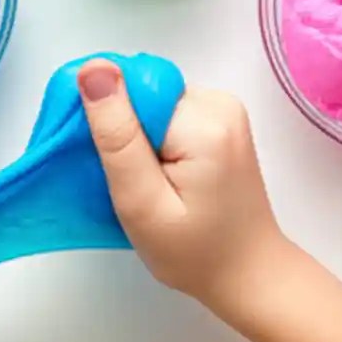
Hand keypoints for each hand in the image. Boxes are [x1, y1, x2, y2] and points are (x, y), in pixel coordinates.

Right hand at [76, 59, 281, 302]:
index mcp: (205, 122)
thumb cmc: (195, 252)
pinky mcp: (220, 120)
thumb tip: (94, 68)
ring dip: (138, 137)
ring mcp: (224, 109)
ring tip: (143, 182)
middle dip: (124, 131)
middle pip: (144, 94)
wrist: (248, 274)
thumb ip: (117, 135)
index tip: (105, 164)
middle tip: (125, 181)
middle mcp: (219, 103)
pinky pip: (169, 112)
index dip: (109, 123)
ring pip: (153, 103)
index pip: (133, 92)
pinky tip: (159, 174)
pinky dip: (155, 138)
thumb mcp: (142, 202)